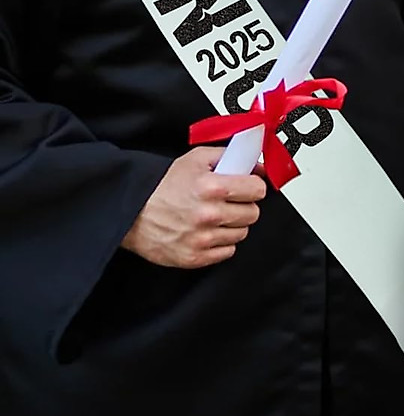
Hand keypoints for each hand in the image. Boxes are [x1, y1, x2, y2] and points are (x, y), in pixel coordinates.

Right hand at [121, 147, 265, 268]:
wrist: (132, 210)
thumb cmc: (164, 184)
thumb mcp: (197, 159)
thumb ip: (231, 157)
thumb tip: (259, 167)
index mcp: (212, 187)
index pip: (258, 190)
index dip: (254, 186)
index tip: (249, 187)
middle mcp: (209, 214)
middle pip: (253, 213)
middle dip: (245, 205)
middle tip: (232, 201)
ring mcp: (202, 238)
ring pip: (241, 233)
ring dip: (233, 225)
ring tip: (217, 216)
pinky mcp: (194, 257)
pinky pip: (227, 252)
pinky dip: (221, 243)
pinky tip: (209, 231)